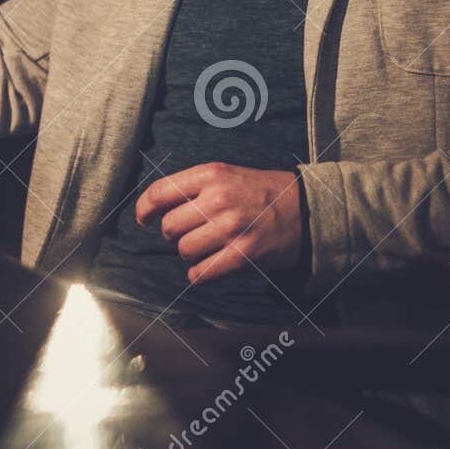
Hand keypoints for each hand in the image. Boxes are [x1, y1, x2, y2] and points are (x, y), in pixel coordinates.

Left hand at [135, 162, 303, 284]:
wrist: (305, 208)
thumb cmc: (260, 191)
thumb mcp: (226, 174)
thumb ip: (192, 186)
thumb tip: (155, 207)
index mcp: (211, 175)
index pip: (160, 193)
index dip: (144, 209)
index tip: (143, 219)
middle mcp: (218, 200)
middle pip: (170, 227)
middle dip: (175, 233)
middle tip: (190, 232)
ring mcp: (231, 228)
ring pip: (184, 250)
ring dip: (189, 253)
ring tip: (205, 247)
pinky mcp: (243, 254)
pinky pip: (202, 272)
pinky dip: (199, 274)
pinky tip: (206, 268)